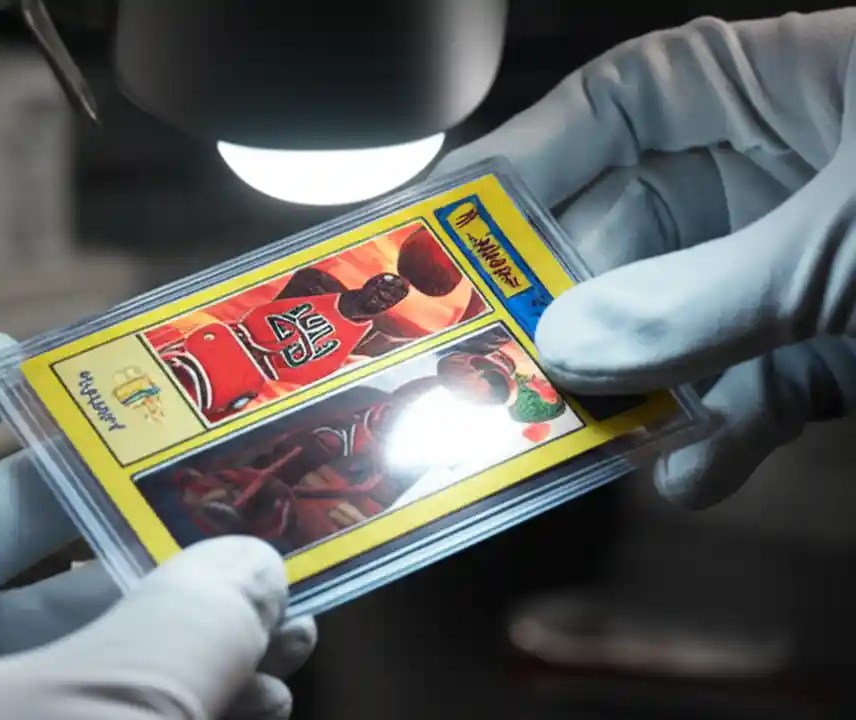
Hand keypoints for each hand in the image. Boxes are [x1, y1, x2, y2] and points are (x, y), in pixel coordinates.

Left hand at [0, 334, 315, 718]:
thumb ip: (177, 634)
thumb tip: (258, 571)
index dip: (21, 373)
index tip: (115, 355)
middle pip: (7, 524)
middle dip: (138, 518)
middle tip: (236, 500)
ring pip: (47, 627)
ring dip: (165, 618)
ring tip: (272, 618)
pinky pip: (57, 706)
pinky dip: (146, 696)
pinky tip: (245, 703)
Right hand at [435, 10, 855, 507]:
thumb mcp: (855, 239)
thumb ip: (704, 295)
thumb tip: (565, 343)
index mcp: (757, 91)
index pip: (595, 120)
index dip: (503, 177)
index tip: (423, 243)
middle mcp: (758, 174)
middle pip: (613, 240)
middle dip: (555, 314)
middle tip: (482, 375)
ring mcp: (792, 265)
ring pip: (667, 330)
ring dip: (627, 395)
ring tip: (578, 444)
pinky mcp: (831, 343)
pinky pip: (741, 390)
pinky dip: (715, 438)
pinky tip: (689, 470)